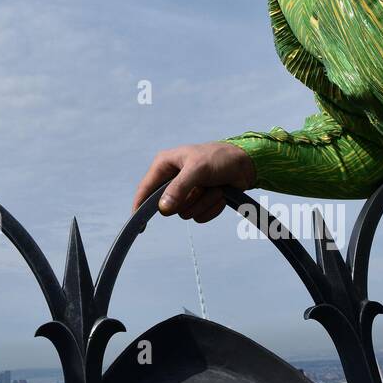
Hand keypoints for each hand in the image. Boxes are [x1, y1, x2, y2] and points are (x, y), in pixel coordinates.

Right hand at [132, 142, 255, 221]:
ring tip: (213, 186)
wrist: (245, 164)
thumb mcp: (197, 169)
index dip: (139, 206)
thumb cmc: (219, 158)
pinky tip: (220, 193)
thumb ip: (179, 188)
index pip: (146, 188)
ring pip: (186, 213)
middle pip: (169, 206)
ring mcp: (186, 192)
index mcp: (165, 165)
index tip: (137, 224)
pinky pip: (200, 216)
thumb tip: (162, 209)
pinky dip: (212, 207)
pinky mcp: (199, 201)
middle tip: (201, 186)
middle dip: (188, 199)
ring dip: (204, 202)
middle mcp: (172, 179)